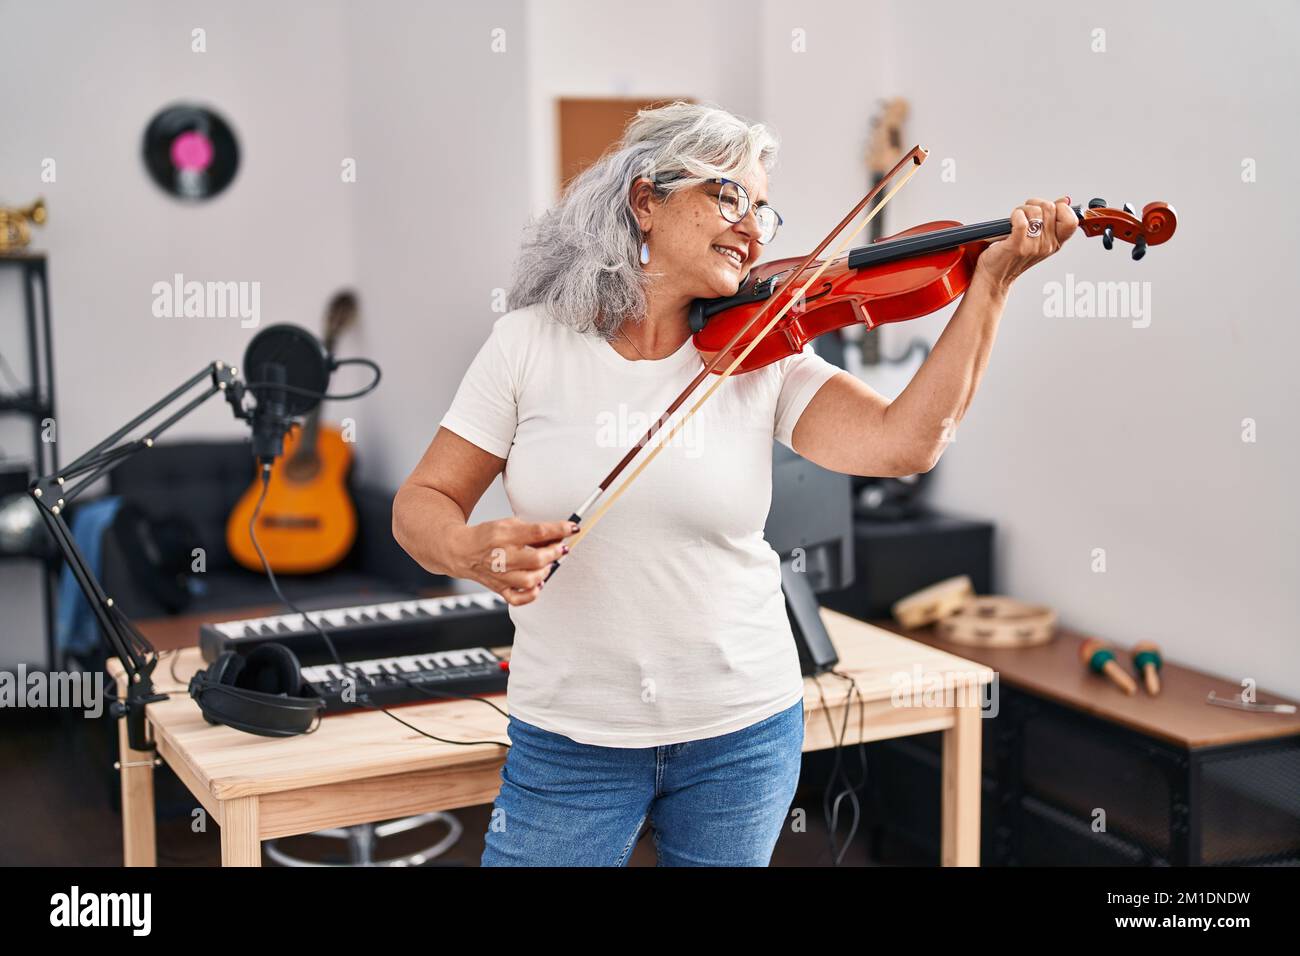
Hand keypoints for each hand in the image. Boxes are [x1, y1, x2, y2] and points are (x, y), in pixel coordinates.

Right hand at [446, 517, 572, 605]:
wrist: (461, 551)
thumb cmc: (487, 536)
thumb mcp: (508, 524)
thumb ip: (532, 530)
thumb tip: (559, 535)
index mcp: (504, 535)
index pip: (537, 532)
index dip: (559, 529)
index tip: (573, 528)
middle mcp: (502, 556)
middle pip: (536, 558)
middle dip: (554, 552)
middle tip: (561, 548)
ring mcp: (500, 575)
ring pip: (530, 579)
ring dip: (546, 571)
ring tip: (548, 564)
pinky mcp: (499, 588)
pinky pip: (518, 598)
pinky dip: (532, 593)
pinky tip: (538, 583)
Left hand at [974, 195, 1077, 292]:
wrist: (995, 276)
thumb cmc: (1012, 256)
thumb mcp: (1037, 238)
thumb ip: (1052, 219)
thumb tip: (1064, 200)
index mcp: (1055, 243)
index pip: (1072, 221)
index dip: (1060, 209)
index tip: (1045, 210)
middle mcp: (1047, 246)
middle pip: (1050, 208)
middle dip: (1035, 203)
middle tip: (1025, 212)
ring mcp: (1033, 247)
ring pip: (1035, 211)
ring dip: (1022, 209)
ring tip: (1015, 218)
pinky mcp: (1017, 246)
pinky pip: (1021, 221)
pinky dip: (1015, 215)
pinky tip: (1010, 221)